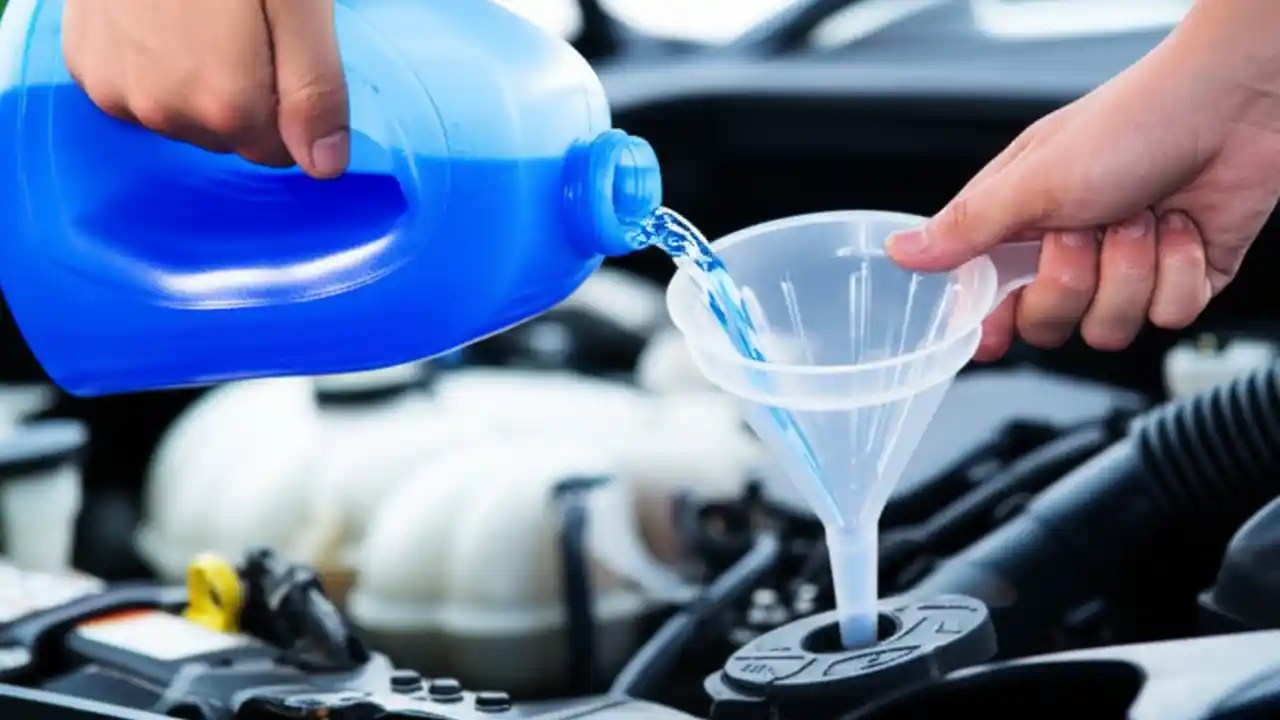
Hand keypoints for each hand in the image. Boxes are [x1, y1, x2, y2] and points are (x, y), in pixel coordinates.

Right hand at [62, 0, 349, 178]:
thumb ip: (314, 89)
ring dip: (196, 84)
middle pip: (228, 139)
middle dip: (244, 96)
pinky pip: (136, 95)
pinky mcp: (86, 68)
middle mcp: (164, 111)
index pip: (276, 153)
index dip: (288, 108)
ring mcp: (116, 92)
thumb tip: (324, 167)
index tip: (282, 52)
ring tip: (199, 19)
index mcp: (225, 104)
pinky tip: (161, 22)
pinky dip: (154, 69)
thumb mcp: (298, 5)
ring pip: (181, 120)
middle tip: (240, 27)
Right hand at [886, 5, 1279, 359]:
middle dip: (1071, 282)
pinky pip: (1169, 317)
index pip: (986, 299)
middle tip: (1084, 230)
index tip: (992, 337)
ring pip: (1109, 328)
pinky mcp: (1180, 281)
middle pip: (1046, 325)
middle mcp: (1069, 252)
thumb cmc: (1131, 124)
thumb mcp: (1032, 181)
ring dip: (1131, 272)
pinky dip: (1179, 273)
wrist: (1233, 108)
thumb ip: (965, 228)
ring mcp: (1125, 270)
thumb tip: (900, 251)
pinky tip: (1182, 228)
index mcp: (1021, 225)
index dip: (988, 325)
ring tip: (1143, 216)